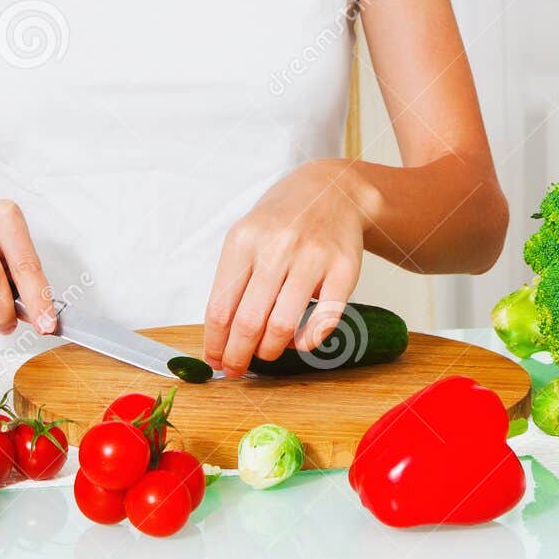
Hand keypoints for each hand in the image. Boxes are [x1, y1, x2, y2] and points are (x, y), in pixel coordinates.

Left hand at [202, 159, 366, 376]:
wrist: (332, 190)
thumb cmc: (283, 219)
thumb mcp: (248, 235)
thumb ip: (234, 280)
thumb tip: (221, 335)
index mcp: (244, 240)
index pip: (220, 306)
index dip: (215, 342)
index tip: (215, 359)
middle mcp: (277, 247)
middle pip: (248, 322)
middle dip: (238, 355)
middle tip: (236, 368)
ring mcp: (312, 258)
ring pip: (282, 326)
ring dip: (269, 350)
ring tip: (266, 352)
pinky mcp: (343, 269)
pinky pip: (324, 320)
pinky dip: (308, 341)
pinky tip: (299, 342)